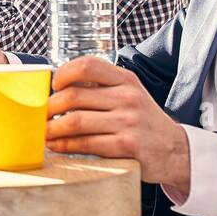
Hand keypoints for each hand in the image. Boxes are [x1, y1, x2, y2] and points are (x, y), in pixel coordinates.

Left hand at [46, 57, 190, 189]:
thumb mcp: (128, 94)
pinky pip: (84, 143)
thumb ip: (100, 88)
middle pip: (73, 96)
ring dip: (51, 129)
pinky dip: (64, 145)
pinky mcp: (126, 146)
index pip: (87, 65)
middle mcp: (128, 97)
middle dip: (49, 107)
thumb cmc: (142, 121)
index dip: (63, 74)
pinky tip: (56, 145)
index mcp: (126, 80)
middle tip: (41, 116)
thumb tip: (56, 88)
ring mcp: (128, 122)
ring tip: (44, 132)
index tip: (54, 87)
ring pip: (74, 121)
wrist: (175, 150)